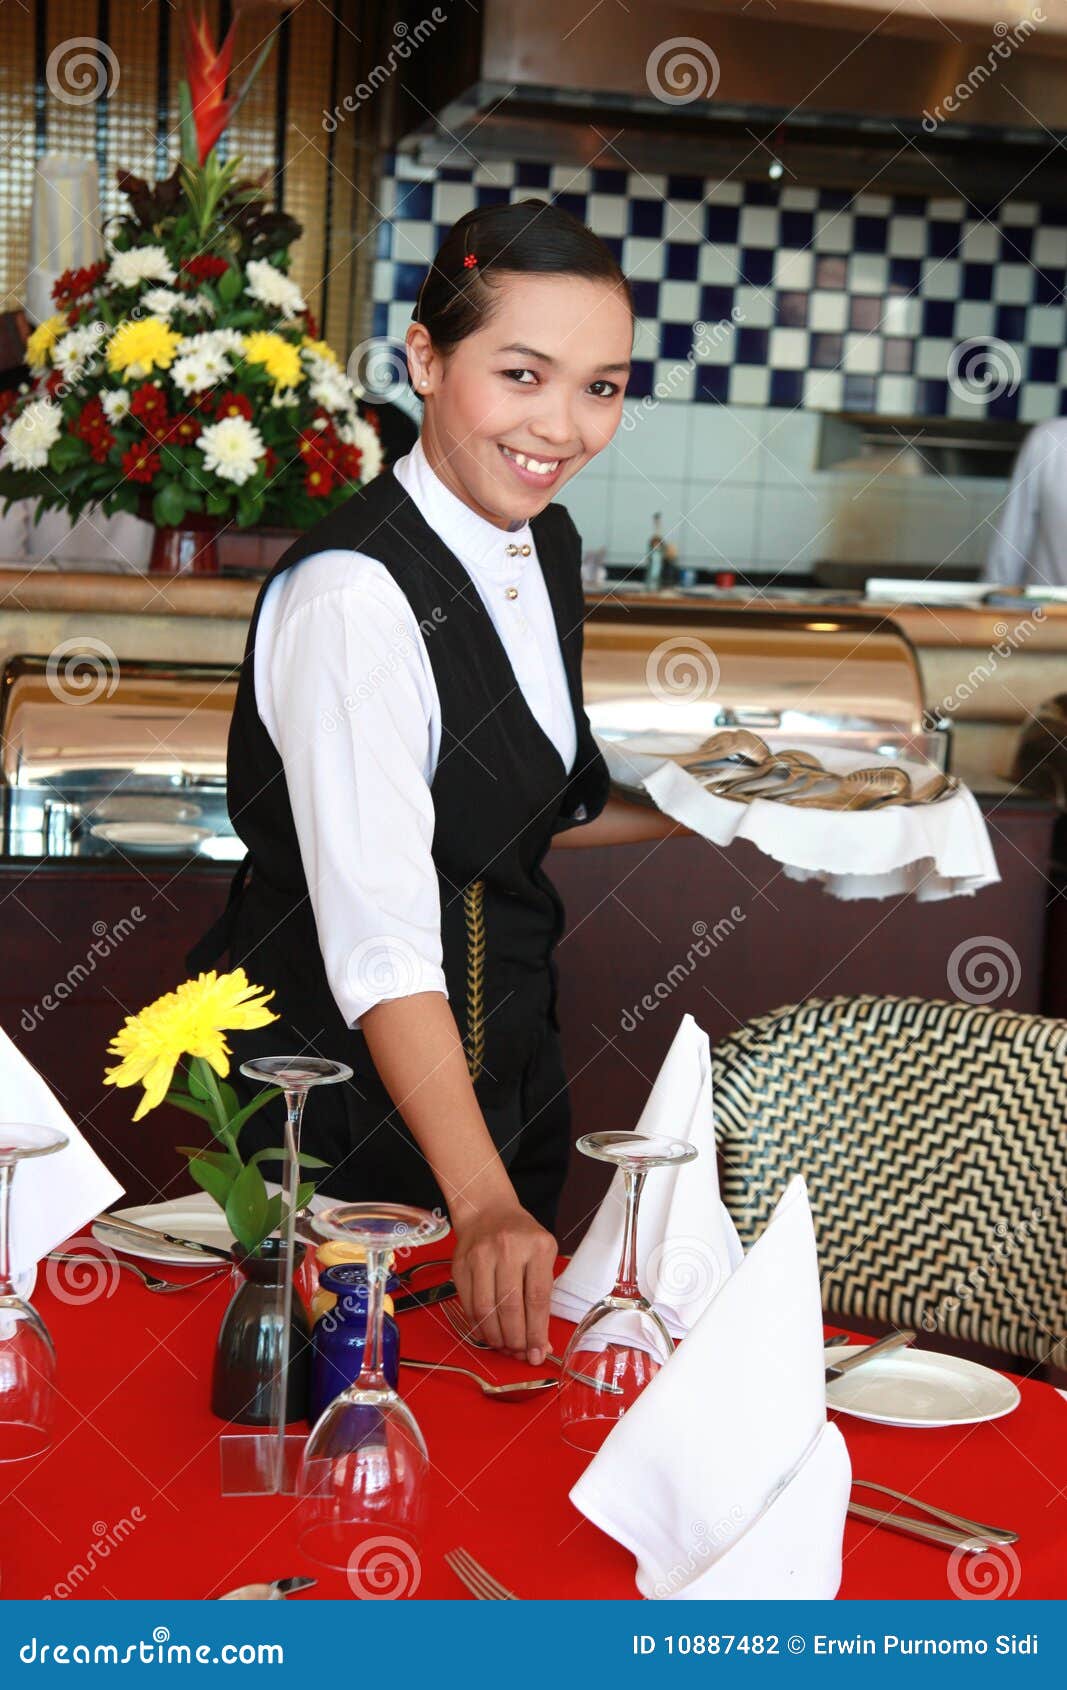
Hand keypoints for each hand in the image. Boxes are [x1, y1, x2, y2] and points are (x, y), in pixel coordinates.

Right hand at [451, 1201, 556, 1365]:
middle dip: (516, 1339)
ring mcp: (480, 1256)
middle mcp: (507, 1249)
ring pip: (486, 1310)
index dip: (537, 1332)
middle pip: (510, 1307)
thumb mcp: (543, 1255)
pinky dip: (479, 1326)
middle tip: (520, 1353)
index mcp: (537, 1246)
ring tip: (505, 1346)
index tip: (538, 1353)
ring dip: (496, 1337)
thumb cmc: (522, 1236)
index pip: (537, 1298)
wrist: (487, 1210)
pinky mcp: (460, 1265)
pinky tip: (489, 1332)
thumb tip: (542, 1343)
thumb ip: (542, 1296)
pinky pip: (469, 1304)